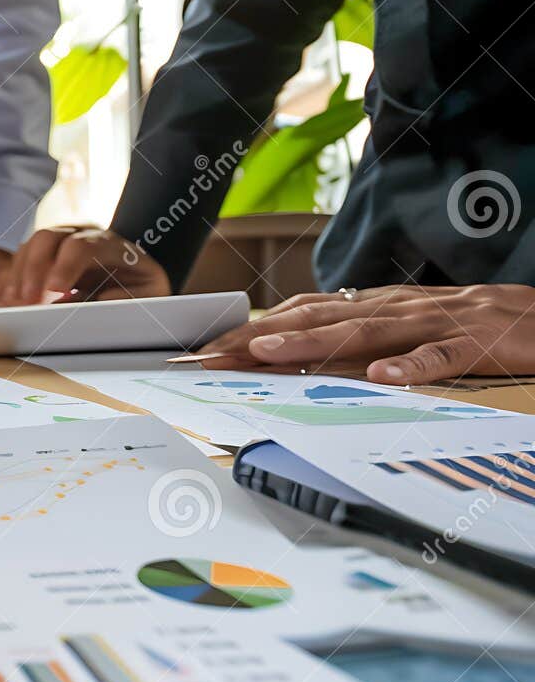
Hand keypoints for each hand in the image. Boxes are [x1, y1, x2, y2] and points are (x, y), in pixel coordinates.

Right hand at [2, 226, 171, 305]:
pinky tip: (7, 298)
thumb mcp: (147, 294)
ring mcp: (59, 241)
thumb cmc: (141, 286)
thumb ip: (125, 297)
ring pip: (30, 247)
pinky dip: (12, 278)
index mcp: (108, 242)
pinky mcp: (45, 255)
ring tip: (13, 303)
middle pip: (47, 237)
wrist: (136, 275)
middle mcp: (80, 234)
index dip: (64, 267)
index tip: (54, 292)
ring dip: (18, 275)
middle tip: (27, 300)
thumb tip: (98, 300)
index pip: (81, 246)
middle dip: (33, 269)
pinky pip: (21, 260)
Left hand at [196, 284, 534, 384]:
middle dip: (259, 337)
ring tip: (266, 352)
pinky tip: (381, 376)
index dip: (252, 329)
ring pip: (365, 332)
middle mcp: (397, 308)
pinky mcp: (476, 342)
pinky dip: (410, 365)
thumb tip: (294, 356)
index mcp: (379, 305)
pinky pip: (439, 356)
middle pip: (318, 320)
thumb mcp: (406, 329)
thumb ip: (356, 339)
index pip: (303, 313)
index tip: (205, 350)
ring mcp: (435, 322)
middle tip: (209, 356)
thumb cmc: (472, 327)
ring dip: (312, 341)